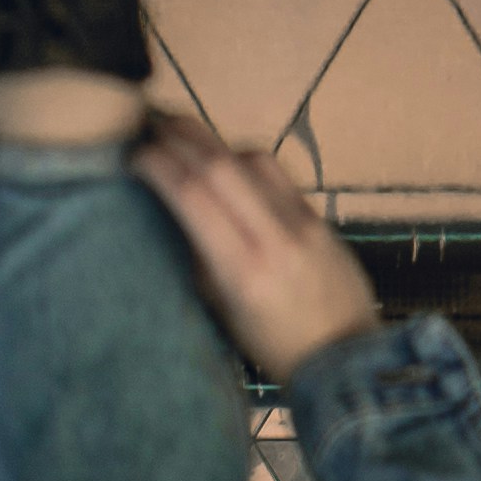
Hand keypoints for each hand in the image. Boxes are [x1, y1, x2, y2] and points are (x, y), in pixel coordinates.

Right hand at [132, 112, 381, 382]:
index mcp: (243, 270)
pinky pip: (277, 173)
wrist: (346, 356)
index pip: (193, 195)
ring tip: (182, 135)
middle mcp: (275, 237)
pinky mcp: (320, 215)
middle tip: (151, 124)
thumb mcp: (221, 311)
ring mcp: (303, 222)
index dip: (158, 165)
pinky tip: (226, 161)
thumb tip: (172, 209)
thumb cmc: (274, 346)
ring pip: (251, 159)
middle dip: (179, 136)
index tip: (134, 155)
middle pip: (220, 165)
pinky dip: (243, 159)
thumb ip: (199, 257)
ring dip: (211, 141)